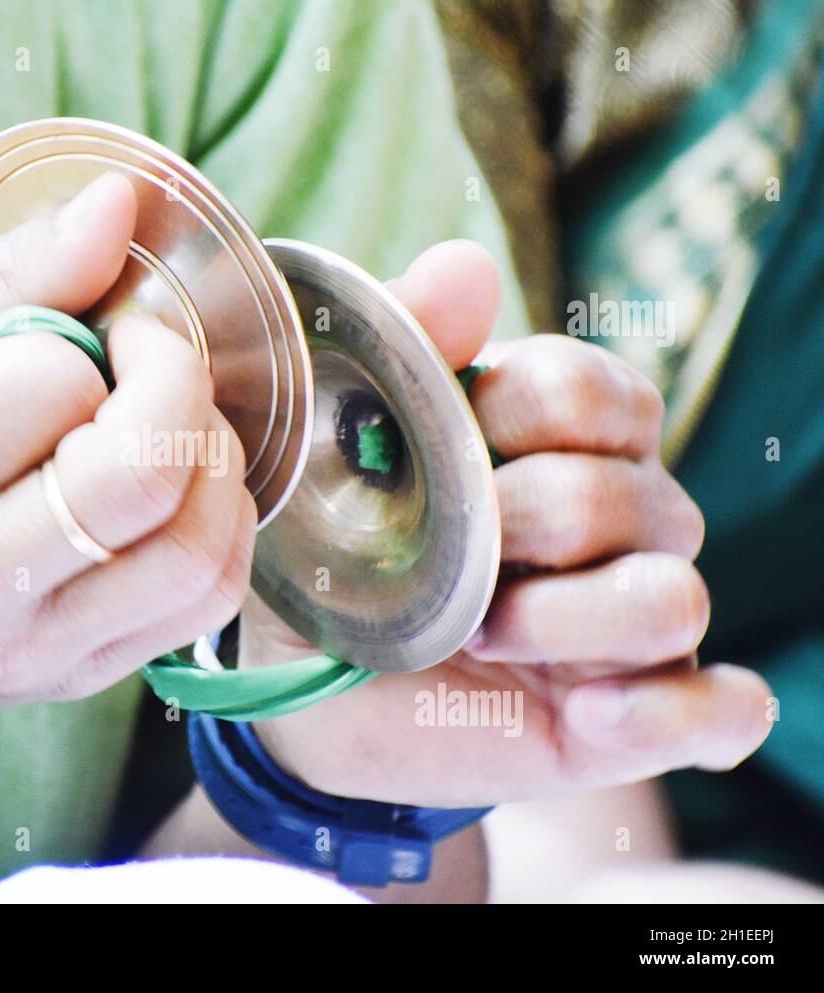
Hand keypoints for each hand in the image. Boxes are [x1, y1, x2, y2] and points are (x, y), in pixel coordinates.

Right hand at [0, 173, 252, 766]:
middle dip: (180, 387)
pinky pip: (201, 607)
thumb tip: (118, 204)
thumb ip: (3, 273)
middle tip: (149, 363)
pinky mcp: (68, 681)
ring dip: (212, 460)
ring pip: (195, 555)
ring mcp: (24, 652)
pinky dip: (218, 526)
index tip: (92, 329)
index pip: (56, 384)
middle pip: (142, 480)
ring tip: (165, 425)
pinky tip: (175, 489)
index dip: (100, 336)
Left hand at [240, 240, 772, 806]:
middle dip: (528, 529)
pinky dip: (667, 714)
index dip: (529, 415)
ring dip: (571, 623)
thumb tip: (468, 266)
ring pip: (676, 600)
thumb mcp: (324, 456)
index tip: (448, 451)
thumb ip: (399, 355)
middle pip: (635, 498)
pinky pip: (722, 712)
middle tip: (443, 564)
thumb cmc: (323, 553)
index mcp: (549, 441)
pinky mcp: (635, 715)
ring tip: (482, 638)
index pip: (598, 393)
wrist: (299, 684)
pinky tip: (583, 716)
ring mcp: (625, 620)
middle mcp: (611, 519)